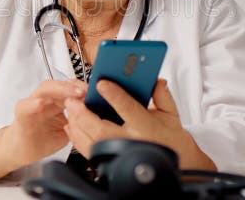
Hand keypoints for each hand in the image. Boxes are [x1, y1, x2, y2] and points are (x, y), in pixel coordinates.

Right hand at [3, 79, 86, 165]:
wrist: (22, 151)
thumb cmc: (43, 139)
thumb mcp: (67, 132)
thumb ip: (77, 122)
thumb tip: (96, 116)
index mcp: (58, 102)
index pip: (71, 88)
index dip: (83, 89)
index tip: (94, 94)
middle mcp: (46, 99)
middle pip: (60, 84)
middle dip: (74, 87)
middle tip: (85, 92)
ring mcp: (33, 104)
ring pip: (45, 89)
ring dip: (59, 90)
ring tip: (71, 94)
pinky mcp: (21, 114)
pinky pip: (25, 106)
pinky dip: (33, 104)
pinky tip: (41, 104)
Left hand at [63, 79, 215, 169]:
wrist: (174, 164)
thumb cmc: (169, 139)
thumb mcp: (170, 114)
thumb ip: (162, 95)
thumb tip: (156, 81)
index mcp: (146, 128)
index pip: (128, 109)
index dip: (114, 95)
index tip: (102, 83)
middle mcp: (130, 143)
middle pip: (101, 129)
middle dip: (83, 113)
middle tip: (73, 99)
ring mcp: (118, 154)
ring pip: (91, 142)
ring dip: (77, 125)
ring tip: (71, 109)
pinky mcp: (110, 162)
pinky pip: (88, 152)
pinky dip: (77, 138)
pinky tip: (73, 126)